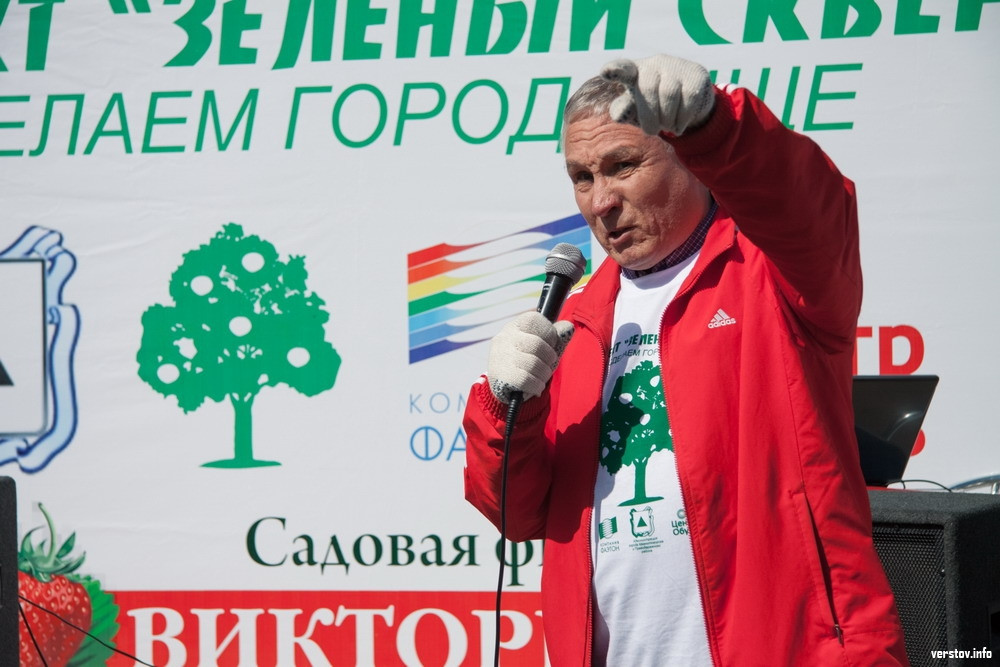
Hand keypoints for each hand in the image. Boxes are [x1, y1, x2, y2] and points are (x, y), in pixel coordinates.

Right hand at [487, 312, 574, 403]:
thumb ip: (556, 336)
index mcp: (514, 327)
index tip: (550, 344)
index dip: (549, 333)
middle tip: (548, 364)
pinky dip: (537, 386)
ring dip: (544, 374)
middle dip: (549, 357)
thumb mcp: (542, 347)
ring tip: (541, 377)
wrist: (504, 388)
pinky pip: (526, 380)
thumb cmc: (527, 363)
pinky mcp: (500, 377)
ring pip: (533, 363)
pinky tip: (536, 386)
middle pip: (537, 344)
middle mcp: (504, 338)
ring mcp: (500, 357)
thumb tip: (569, 326)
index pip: (534, 319)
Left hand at [600, 54, 714, 136]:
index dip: (615, 70)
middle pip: (647, 89)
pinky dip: (682, 119)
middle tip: (652, 131)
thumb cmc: (654, 106)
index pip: (623, 69)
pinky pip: (688, 98)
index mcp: (635, 72)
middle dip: (649, 116)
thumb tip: (619, 114)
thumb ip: (625, 111)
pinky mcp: (696, 73)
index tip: (605, 73)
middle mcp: (654, 63)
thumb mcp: (637, 110)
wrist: (689, 102)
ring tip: (667, 127)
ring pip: (669, 94)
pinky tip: (678, 125)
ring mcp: (677, 65)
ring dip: (666, 119)